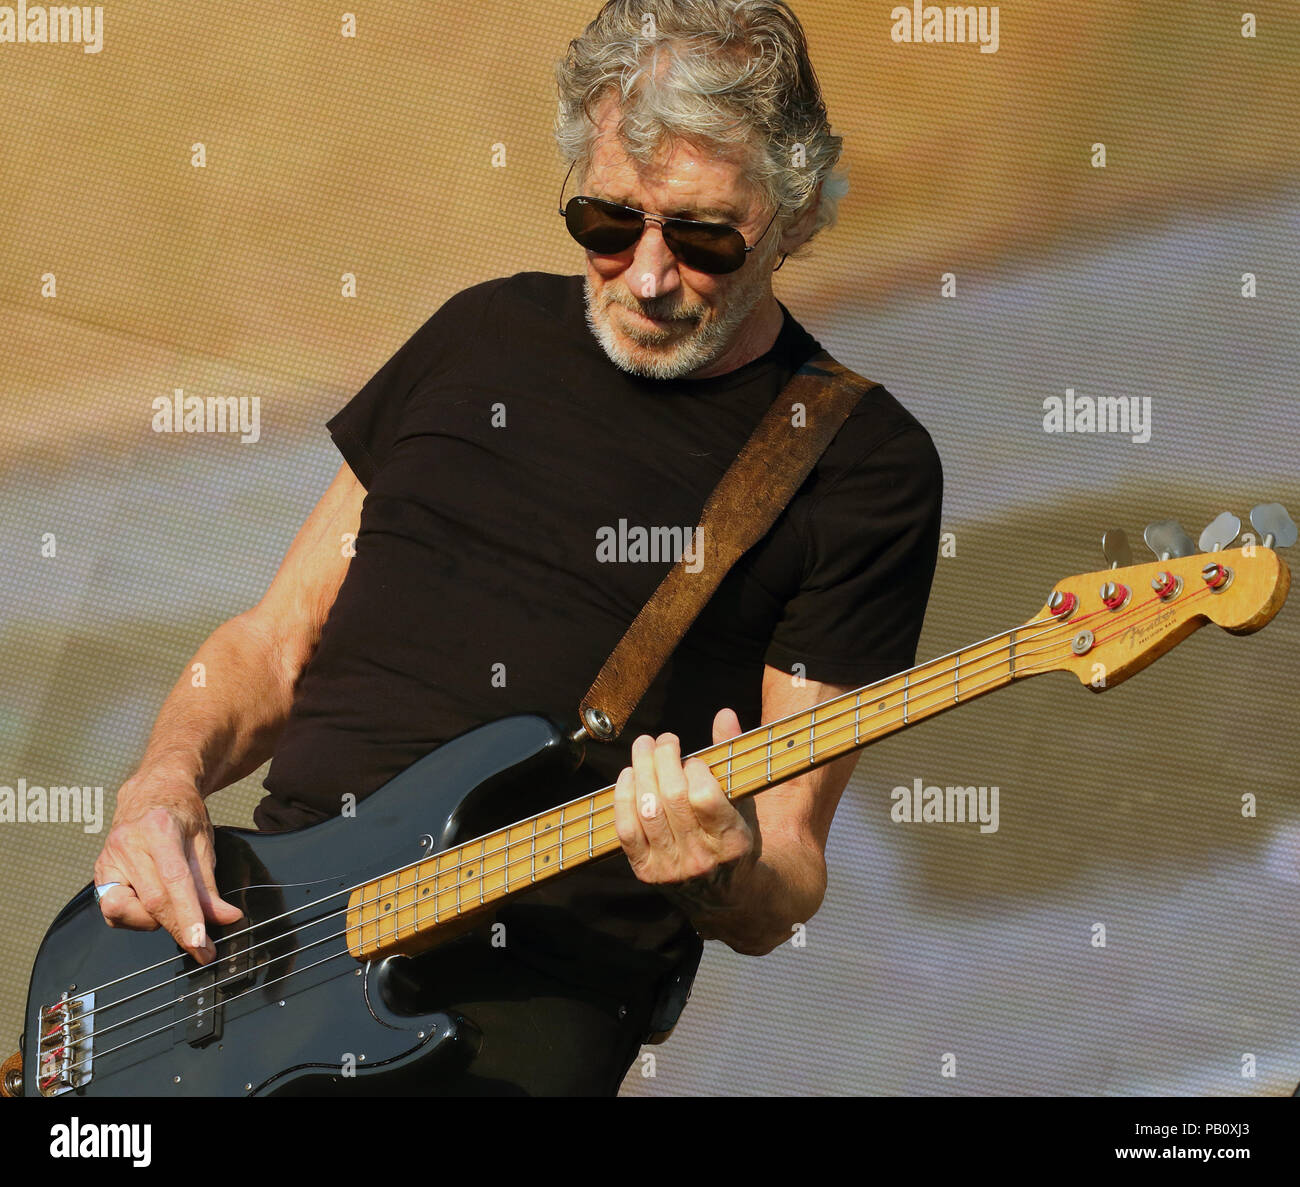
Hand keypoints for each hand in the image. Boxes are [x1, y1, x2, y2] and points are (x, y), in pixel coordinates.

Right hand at [93, 772, 242, 963]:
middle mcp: (127, 843)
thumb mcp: (204, 843)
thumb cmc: (182, 814)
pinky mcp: (98, 872)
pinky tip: (150, 904)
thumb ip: (210, 885)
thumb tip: (226, 918)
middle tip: (204, 949)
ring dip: (155, 921)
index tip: (199, 943)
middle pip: (152, 901)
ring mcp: (107, 858)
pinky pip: (113, 911)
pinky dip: (135, 917)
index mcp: (159, 829)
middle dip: (179, 929)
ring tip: (173, 905)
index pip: (173, 881)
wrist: (151, 792)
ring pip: (127, 911)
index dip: (187, 915)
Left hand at [613, 708, 758, 899]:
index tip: (694, 759)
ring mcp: (670, 868)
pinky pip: (625, 829)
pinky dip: (622, 797)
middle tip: (665, 739)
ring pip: (646, 809)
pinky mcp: (646, 872)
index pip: (704, 797)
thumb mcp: (744, 802)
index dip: (694, 769)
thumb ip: (731, 757)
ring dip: (641, 770)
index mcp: (731, 841)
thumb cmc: (735, 840)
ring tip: (644, 747)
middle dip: (664, 758)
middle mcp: (700, 858)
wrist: (728, 897)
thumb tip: (723, 714)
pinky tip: (629, 774)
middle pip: (671, 798)